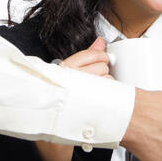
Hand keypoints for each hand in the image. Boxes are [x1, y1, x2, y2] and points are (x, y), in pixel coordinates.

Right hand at [35, 37, 112, 160]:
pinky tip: (98, 96)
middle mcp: (73, 78)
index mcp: (66, 68)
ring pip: (107, 78)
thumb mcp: (70, 70)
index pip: (90, 54)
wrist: (52, 119)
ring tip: (94, 89)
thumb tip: (100, 42)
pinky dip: (107, 93)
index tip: (102, 57)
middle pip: (101, 65)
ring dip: (105, 83)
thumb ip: (87, 54)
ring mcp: (82, 90)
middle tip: (94, 77)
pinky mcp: (91, 102)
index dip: (100, 55)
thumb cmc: (61, 93)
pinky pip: (108, 91)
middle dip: (102, 69)